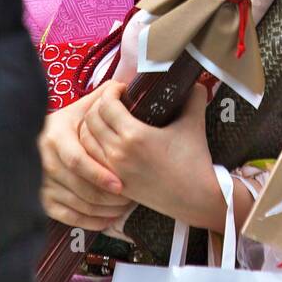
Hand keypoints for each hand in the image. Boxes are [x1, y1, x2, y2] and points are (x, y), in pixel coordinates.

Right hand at [38, 85, 132, 229]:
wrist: (37, 138)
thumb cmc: (70, 124)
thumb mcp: (82, 107)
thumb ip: (104, 97)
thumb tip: (124, 86)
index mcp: (55, 135)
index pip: (76, 161)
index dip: (99, 174)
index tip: (120, 185)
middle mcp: (43, 159)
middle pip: (77, 186)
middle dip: (105, 196)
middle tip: (129, 199)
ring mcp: (40, 181)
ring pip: (74, 203)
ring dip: (101, 210)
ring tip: (124, 209)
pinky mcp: (41, 198)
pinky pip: (66, 216)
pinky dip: (88, 221)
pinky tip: (108, 219)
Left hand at [79, 81, 225, 227]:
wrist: (196, 198)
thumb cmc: (194, 161)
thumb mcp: (193, 124)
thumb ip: (193, 99)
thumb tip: (196, 83)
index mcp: (134, 135)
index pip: (106, 104)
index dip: (111, 91)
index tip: (122, 89)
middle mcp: (118, 153)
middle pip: (91, 120)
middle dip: (98, 106)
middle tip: (113, 102)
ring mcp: (113, 171)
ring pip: (85, 141)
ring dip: (91, 126)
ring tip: (105, 120)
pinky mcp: (115, 184)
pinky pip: (91, 160)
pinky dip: (92, 147)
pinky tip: (104, 141)